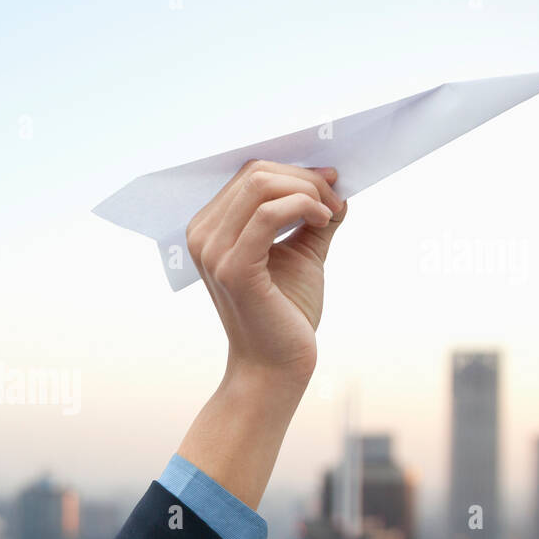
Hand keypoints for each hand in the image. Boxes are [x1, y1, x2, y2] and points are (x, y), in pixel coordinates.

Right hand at [186, 160, 347, 381]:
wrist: (276, 366)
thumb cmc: (285, 313)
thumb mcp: (300, 253)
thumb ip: (310, 217)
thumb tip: (334, 184)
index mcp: (209, 229)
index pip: (250, 174)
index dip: (296, 172)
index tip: (331, 187)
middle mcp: (201, 236)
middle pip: (256, 173)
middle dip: (305, 180)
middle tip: (336, 202)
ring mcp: (212, 252)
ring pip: (261, 185)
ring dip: (307, 192)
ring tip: (330, 214)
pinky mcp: (233, 268)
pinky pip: (268, 214)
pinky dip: (303, 207)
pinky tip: (323, 221)